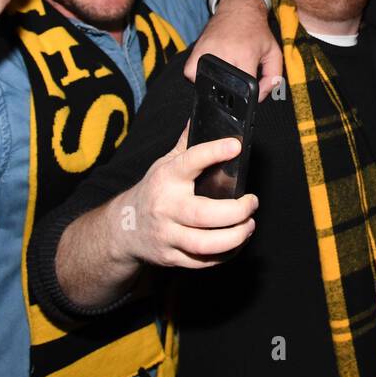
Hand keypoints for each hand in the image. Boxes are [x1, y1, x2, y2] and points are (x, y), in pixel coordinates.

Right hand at [117, 126, 257, 268]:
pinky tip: (237, 241)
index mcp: (167, 178)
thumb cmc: (153, 191)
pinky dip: (226, 254)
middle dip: (236, 211)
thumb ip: (188, 142)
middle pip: (205, 214)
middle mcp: (166, 207)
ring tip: (248, 225)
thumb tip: (205, 114)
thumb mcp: (165, 162)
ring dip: (235, 237)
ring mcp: (168, 235)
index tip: (235, 146)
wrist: (123, 229)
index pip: (190, 162)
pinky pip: (204, 262)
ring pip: (205, 244)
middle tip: (251, 203)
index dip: (213, 152)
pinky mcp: (172, 257)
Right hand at [184, 0, 283, 101]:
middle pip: (222, 88)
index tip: (247, 92)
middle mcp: (226, 53)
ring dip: (211, 85)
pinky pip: (190, 72)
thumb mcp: (273, 52)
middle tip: (234, 85)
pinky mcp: (197, 48)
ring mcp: (208, 50)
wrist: (239, 8)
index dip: (247, 96)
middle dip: (229, 92)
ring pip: (203, 81)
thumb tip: (259, 96)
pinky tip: (208, 72)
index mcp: (246, 55)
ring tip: (221, 78)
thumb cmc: (257, 32)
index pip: (243, 87)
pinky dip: (196, 76)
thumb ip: (274, 77)